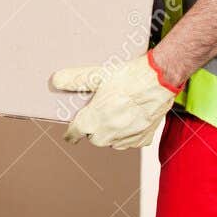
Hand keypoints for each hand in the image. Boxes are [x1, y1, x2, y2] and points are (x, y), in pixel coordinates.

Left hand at [50, 52, 180, 148]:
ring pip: (112, 141)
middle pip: (94, 138)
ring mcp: (127, 138)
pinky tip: (131, 118)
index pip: (74, 134)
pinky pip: (129, 142)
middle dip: (93, 128)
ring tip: (116, 113)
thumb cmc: (130, 76)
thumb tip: (56, 80)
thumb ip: (76, 79)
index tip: (70, 134)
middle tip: (99, 112)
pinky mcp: (143, 138)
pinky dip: (128, 134)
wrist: (160, 79)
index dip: (70, 133)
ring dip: (110, 132)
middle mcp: (109, 133)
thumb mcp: (99, 74)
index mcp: (94, 119)